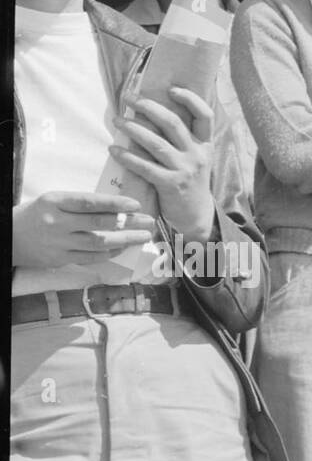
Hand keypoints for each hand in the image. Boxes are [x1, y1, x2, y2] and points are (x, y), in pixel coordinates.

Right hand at [12, 192, 155, 268]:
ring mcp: (59, 243)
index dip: (114, 204)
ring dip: (125, 240)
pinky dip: (110, 252)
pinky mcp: (61, 259)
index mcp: (55, 202)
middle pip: (99, 223)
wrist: (11, 237)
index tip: (135, 204)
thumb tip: (116, 206)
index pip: (89, 202)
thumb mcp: (54, 201)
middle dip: (129, 222)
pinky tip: (124, 247)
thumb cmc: (38, 214)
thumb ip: (80, 203)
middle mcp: (57, 222)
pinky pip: (91, 257)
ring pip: (99, 243)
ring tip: (143, 236)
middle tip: (150, 221)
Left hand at [112, 87, 214, 238]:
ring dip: (133, 129)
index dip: (190, 99)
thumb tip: (154, 114)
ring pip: (156, 143)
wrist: (197, 216)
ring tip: (117, 121)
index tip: (171, 89)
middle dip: (149, 107)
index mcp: (204, 145)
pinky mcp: (170, 185)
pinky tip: (113, 150)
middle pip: (173, 123)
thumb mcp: (195, 159)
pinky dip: (127, 157)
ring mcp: (185, 170)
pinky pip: (145, 167)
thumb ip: (182, 140)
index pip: (204, 116)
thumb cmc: (190, 183)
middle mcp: (197, 155)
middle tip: (129, 98)